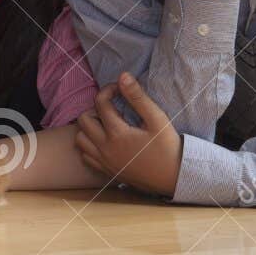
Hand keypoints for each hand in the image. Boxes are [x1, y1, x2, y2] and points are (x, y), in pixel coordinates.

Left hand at [75, 75, 182, 197]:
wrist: (175, 177)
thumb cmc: (168, 147)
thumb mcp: (157, 119)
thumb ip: (138, 97)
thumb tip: (122, 76)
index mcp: (117, 133)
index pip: (100, 103)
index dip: (108, 90)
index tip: (120, 89)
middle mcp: (105, 148)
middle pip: (84, 120)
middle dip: (95, 109)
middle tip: (112, 108)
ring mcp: (104, 161)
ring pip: (80, 140)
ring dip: (89, 128)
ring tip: (107, 124)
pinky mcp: (107, 171)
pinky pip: (86, 157)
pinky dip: (89, 146)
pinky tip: (105, 141)